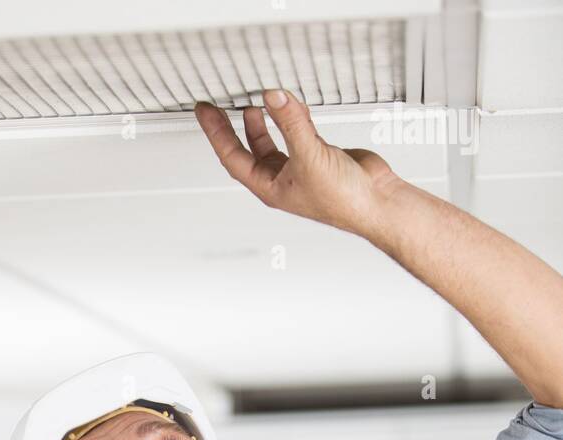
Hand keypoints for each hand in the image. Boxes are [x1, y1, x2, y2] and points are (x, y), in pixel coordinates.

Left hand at [194, 88, 400, 238]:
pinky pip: (297, 133)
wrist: (376, 202)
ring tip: (254, 102)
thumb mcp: (309, 156)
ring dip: (263, 121)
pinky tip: (291, 105)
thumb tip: (273, 97)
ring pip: (272, 141)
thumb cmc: (343, 200)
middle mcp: (281, 179)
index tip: (205, 112)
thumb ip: (291, 123)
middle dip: (233, 128)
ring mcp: (300, 167)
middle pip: (248, 150)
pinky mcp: (319, 156)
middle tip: (220, 106)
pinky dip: (292, 117)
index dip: (216, 134)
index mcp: (269, 188)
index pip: (232, 157)